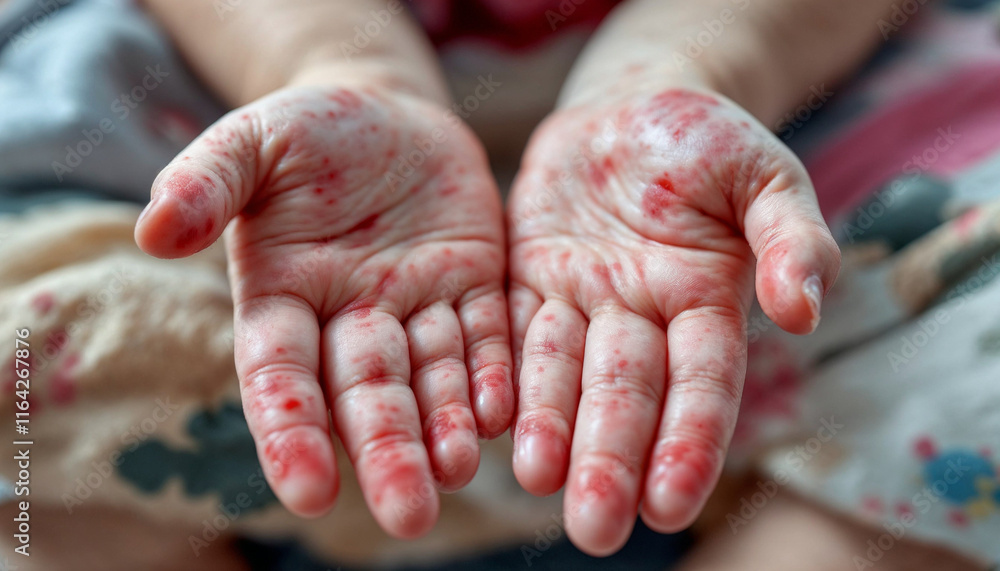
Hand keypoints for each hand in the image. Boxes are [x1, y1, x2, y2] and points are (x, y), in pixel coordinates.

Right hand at [135, 84, 512, 537]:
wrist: (385, 111)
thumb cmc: (306, 130)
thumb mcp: (251, 140)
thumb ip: (207, 182)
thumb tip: (153, 231)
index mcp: (283, 297)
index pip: (281, 375)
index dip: (293, 431)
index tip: (308, 491)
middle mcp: (350, 318)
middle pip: (367, 396)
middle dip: (386, 453)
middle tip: (409, 516)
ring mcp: (416, 306)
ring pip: (431, 379)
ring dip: (446, 428)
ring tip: (460, 472)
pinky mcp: (472, 286)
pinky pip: (485, 336)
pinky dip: (493, 376)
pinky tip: (504, 414)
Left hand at [507, 87, 839, 554]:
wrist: (631, 106)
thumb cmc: (708, 139)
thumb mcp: (764, 174)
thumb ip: (790, 238)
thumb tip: (803, 311)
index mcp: (707, 301)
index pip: (701, 383)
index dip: (688, 441)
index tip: (670, 503)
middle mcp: (641, 316)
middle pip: (625, 396)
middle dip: (611, 461)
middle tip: (595, 530)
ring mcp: (580, 301)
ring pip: (563, 375)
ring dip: (552, 431)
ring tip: (536, 482)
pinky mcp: (528, 280)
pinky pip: (513, 333)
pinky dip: (504, 377)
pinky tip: (489, 421)